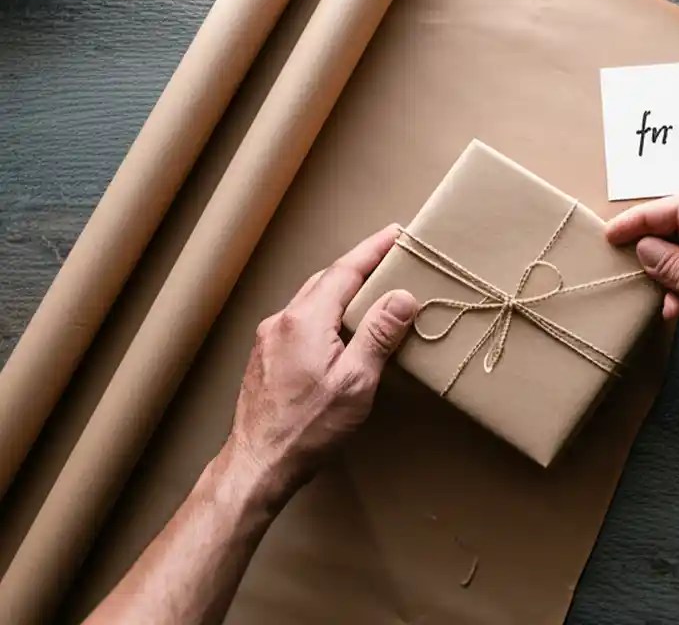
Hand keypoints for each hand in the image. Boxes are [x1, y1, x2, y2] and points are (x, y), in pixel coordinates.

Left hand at [226, 225, 416, 499]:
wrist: (259, 463)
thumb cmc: (308, 428)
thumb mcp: (356, 382)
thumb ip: (379, 335)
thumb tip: (402, 296)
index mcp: (305, 320)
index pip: (345, 271)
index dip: (373, 250)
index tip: (397, 233)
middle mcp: (282, 321)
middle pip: (326, 280)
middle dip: (359, 266)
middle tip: (390, 258)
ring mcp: (269, 338)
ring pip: (311, 300)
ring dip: (341, 289)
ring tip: (371, 290)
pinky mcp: (265, 357)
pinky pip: (300, 320)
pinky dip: (325, 312)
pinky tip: (340, 328)